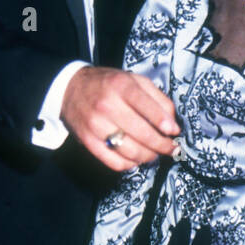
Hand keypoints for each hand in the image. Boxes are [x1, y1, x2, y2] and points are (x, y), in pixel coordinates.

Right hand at [61, 67, 180, 171]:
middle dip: (162, 145)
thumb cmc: (108, 85)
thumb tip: (173, 123)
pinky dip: (130, 164)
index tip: (174, 132)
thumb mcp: (134, 80)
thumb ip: (157, 98)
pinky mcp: (88, 141)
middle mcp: (107, 105)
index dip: (164, 123)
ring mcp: (96, 125)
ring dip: (148, 157)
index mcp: (121, 86)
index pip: (147, 107)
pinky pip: (114, 162)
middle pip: (142, 134)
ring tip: (154, 153)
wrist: (70, 89)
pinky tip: (135, 158)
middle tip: (170, 148)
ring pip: (131, 151)